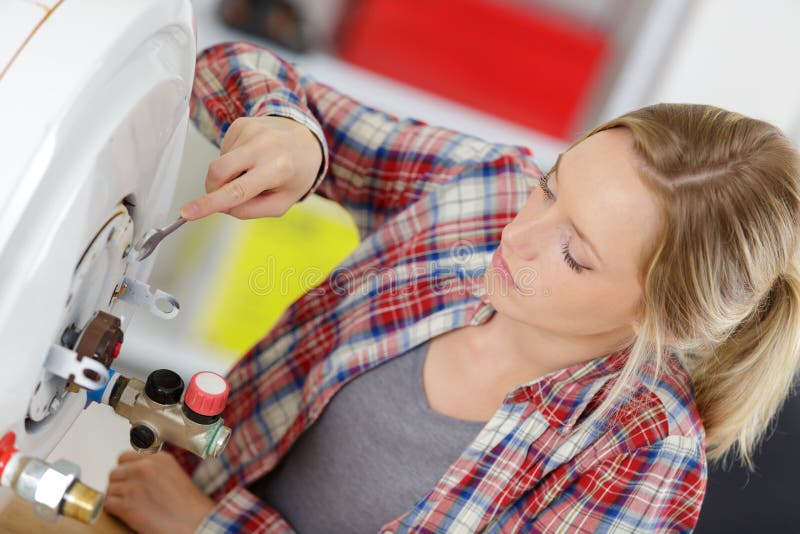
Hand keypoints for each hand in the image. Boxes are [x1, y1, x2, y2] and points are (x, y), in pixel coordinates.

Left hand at [105, 451, 214, 533]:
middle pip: (115, 472)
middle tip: (128, 495)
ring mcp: (134, 486)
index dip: (125, 470)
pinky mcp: (127, 505)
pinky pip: (107, 503)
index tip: (128, 479)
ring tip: (130, 506)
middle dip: (119, 485)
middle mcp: (144, 468)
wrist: (195, 522)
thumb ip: (156, 469)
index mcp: (159, 458)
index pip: (125, 457)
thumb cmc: (190, 505)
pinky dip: (113, 510)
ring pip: (110, 488)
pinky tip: (126, 514)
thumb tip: (136, 474)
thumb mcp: (176, 474)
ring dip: (116, 498)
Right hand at [180, 116, 322, 220]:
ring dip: (229, 175)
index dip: (209, 203)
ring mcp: (252, 131)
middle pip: (218, 171)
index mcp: (279, 168)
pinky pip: (224, 151)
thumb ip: (249, 210)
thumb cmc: (295, 174)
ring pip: (219, 162)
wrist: (306, 139)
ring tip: (252, 171)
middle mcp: (264, 146)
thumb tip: (221, 207)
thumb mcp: (281, 203)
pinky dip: (232, 161)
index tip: (186, 213)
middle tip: (225, 196)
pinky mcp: (242, 124)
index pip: (237, 191)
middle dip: (213, 189)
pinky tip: (250, 159)